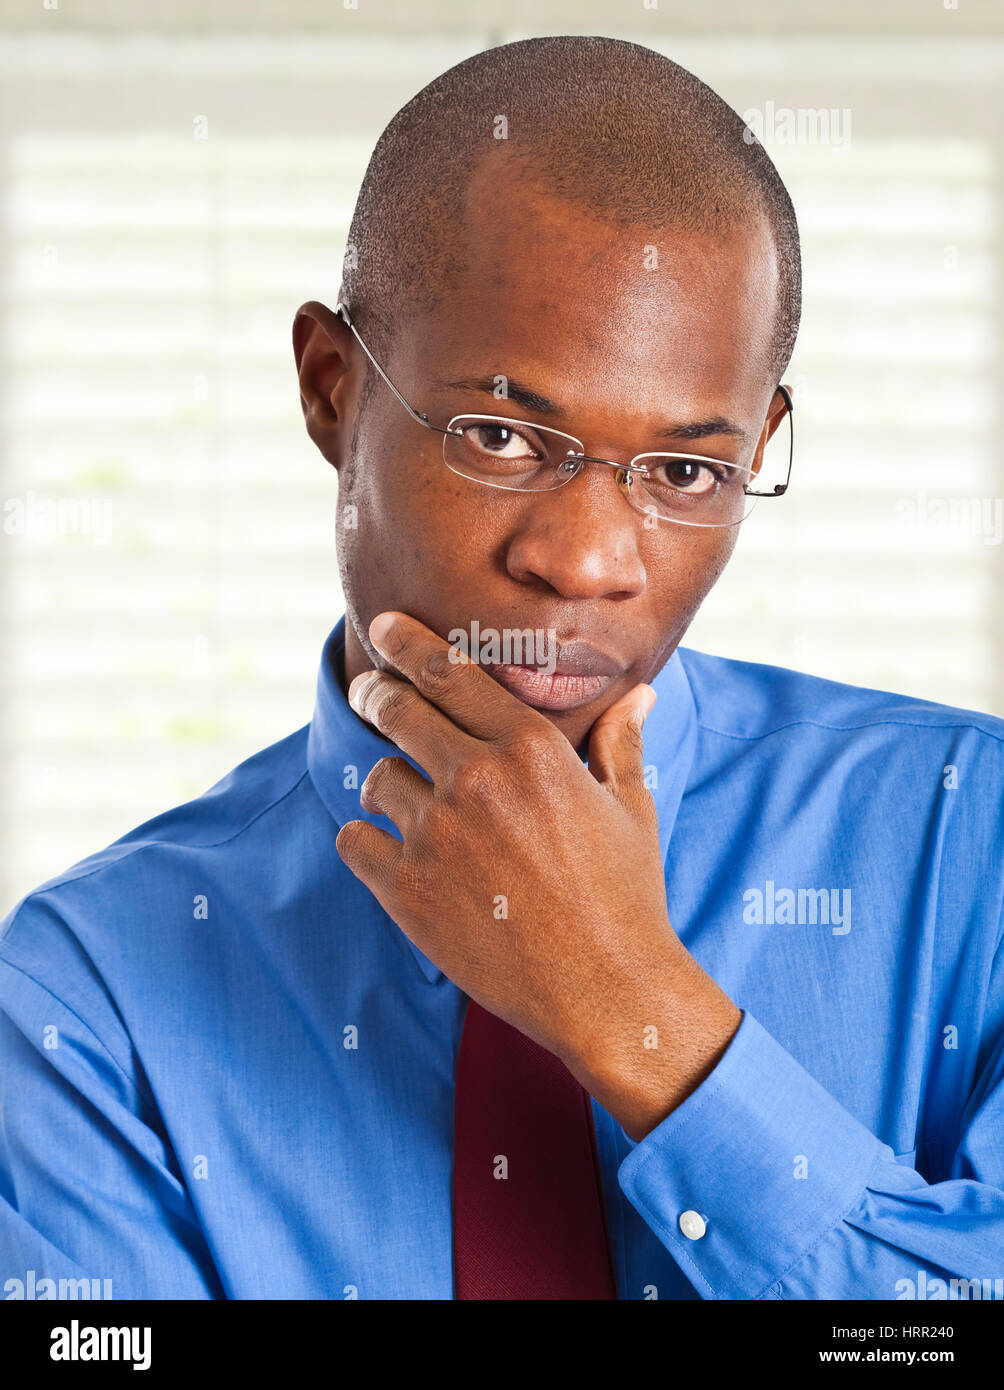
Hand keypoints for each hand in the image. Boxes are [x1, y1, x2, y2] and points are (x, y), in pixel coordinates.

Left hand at [335, 611, 740, 1138]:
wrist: (607, 990)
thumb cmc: (625, 894)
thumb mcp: (630, 807)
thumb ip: (620, 742)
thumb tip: (641, 693)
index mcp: (530, 748)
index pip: (450, 671)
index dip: (408, 643)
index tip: (385, 626)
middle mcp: (476, 779)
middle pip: (397, 709)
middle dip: (376, 693)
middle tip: (370, 693)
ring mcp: (436, 834)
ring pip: (375, 779)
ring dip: (386, 785)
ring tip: (408, 804)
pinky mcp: (406, 889)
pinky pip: (354, 840)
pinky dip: (365, 842)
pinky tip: (388, 852)